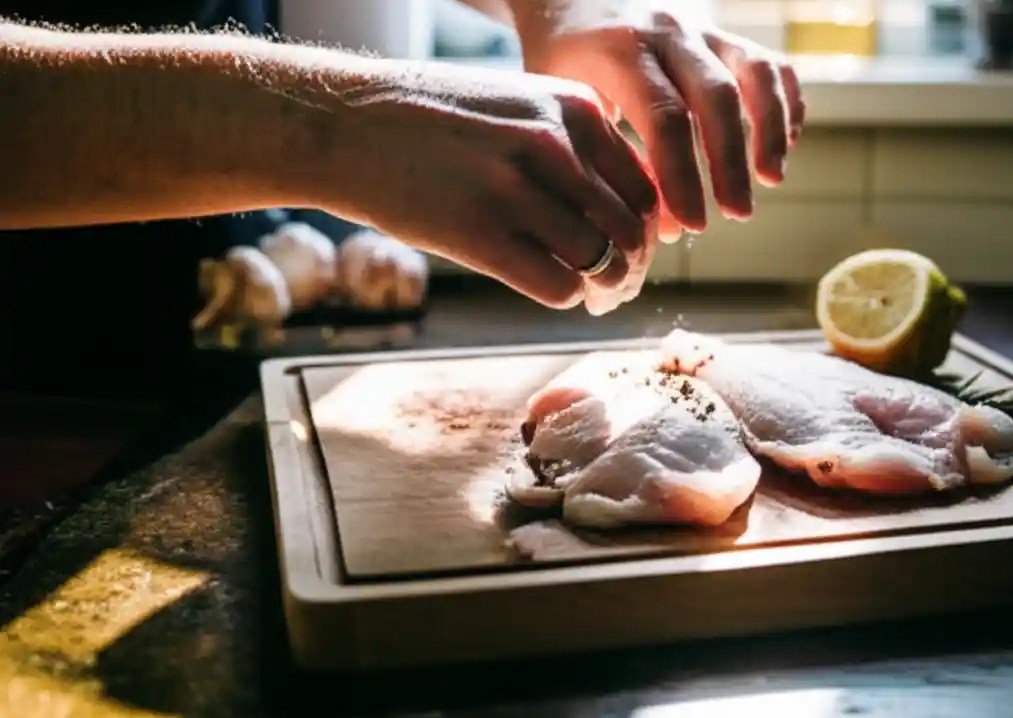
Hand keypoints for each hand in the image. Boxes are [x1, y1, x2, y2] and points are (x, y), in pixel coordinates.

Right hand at [319, 61, 657, 312]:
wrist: (350, 124)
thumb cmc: (437, 121)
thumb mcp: (521, 106)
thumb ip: (577, 147)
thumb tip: (631, 215)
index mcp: (574, 109)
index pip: (644, 188)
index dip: (644, 231)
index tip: (629, 250)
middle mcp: (554, 144)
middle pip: (630, 230)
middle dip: (630, 267)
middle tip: (615, 286)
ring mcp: (516, 189)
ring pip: (601, 262)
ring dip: (603, 289)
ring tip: (590, 294)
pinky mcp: (481, 233)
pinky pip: (558, 285)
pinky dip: (568, 297)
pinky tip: (555, 290)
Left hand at [513, 2, 805, 241]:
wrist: (569, 2)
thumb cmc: (562, 66)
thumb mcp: (568, 108)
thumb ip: (608, 162)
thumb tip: (664, 230)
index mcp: (620, 52)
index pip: (665, 119)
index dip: (683, 177)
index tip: (693, 225)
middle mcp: (667, 33)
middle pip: (717, 97)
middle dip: (731, 163)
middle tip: (737, 214)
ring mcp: (702, 30)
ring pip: (757, 71)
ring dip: (771, 129)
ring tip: (772, 180)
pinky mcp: (725, 36)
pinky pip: (771, 64)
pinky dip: (786, 103)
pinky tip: (786, 144)